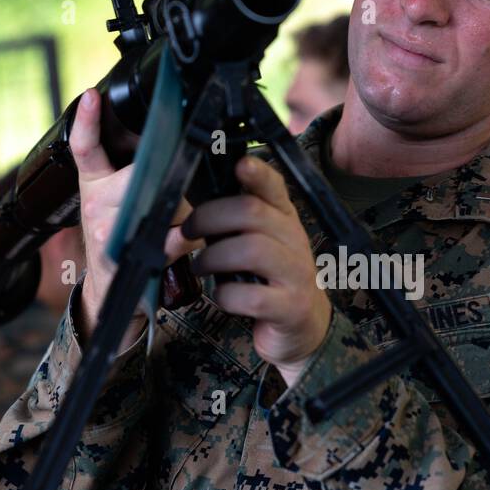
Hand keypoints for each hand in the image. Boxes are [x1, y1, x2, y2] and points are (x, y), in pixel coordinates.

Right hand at [68, 88, 201, 348]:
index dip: (87, 123)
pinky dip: (182, 236)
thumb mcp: (116, 200)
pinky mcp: (130, 258)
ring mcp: (110, 232)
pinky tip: (186, 235)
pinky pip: (167, 238)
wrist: (111, 292)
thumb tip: (178, 148)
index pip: (86, 149)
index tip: (92, 98)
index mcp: (94, 186)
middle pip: (139, 174)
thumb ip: (137, 173)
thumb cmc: (121, 238)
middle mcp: (96, 206)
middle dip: (163, 174)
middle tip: (176, 175)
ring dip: (176, 206)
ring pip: (156, 203)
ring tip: (176, 217)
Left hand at [181, 154, 331, 385]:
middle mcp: (295, 240)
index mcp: (284, 219)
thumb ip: (232, 221)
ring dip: (213, 257)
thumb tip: (186, 207)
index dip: (257, 173)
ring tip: (200, 266)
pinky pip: (253, 296)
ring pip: (252, 250)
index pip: (274, 187)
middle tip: (188, 231)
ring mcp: (296, 274)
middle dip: (209, 217)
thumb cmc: (269, 277)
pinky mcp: (290, 307)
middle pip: (252, 212)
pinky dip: (227, 295)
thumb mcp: (257, 240)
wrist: (303, 325)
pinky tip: (223, 295)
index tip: (238, 164)